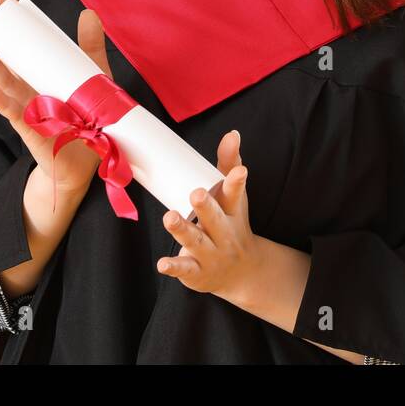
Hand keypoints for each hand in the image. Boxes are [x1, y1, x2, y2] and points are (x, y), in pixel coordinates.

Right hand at [0, 0, 108, 196]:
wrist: (87, 161)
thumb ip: (88, 47)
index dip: (11, 20)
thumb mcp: (92, 77)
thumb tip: (87, 12)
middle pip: (8, 58)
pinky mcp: (34, 130)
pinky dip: (3, 103)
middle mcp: (30, 87)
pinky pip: (16, 115)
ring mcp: (29, 108)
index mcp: (41, 72)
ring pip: (6, 84)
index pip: (23, 42)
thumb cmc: (85, 118)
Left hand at [158, 129, 263, 304]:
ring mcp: (211, 254)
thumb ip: (227, 164)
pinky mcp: (196, 272)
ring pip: (196, 241)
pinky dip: (174, 266)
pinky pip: (185, 268)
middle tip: (197, 193)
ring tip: (169, 217)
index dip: (236, 182)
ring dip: (183, 230)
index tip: (239, 171)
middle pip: (215, 220)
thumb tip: (232, 133)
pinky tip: (162, 263)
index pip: (236, 195)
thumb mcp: (234, 198)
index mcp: (233, 213)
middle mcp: (224, 234)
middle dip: (207, 207)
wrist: (242, 271)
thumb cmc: (232, 225)